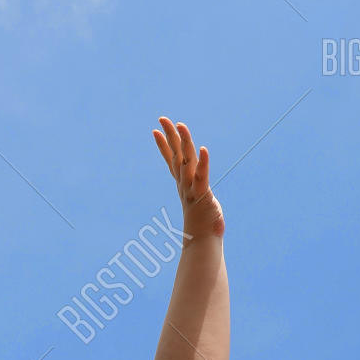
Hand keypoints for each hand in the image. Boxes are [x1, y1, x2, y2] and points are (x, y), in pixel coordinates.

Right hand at [153, 118, 223, 238]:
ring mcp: (192, 188)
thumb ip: (194, 193)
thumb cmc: (201, 223)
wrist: (202, 241)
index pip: (171, 160)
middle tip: (162, 118)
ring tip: (181, 125)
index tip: (155, 131)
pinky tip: (204, 149)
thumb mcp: (196, 202)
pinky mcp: (203, 194)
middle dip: (170, 135)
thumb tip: (193, 194)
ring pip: (187, 161)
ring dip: (184, 143)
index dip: (163, 145)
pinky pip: (202, 176)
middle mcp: (184, 183)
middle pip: (176, 155)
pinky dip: (203, 162)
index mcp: (183, 183)